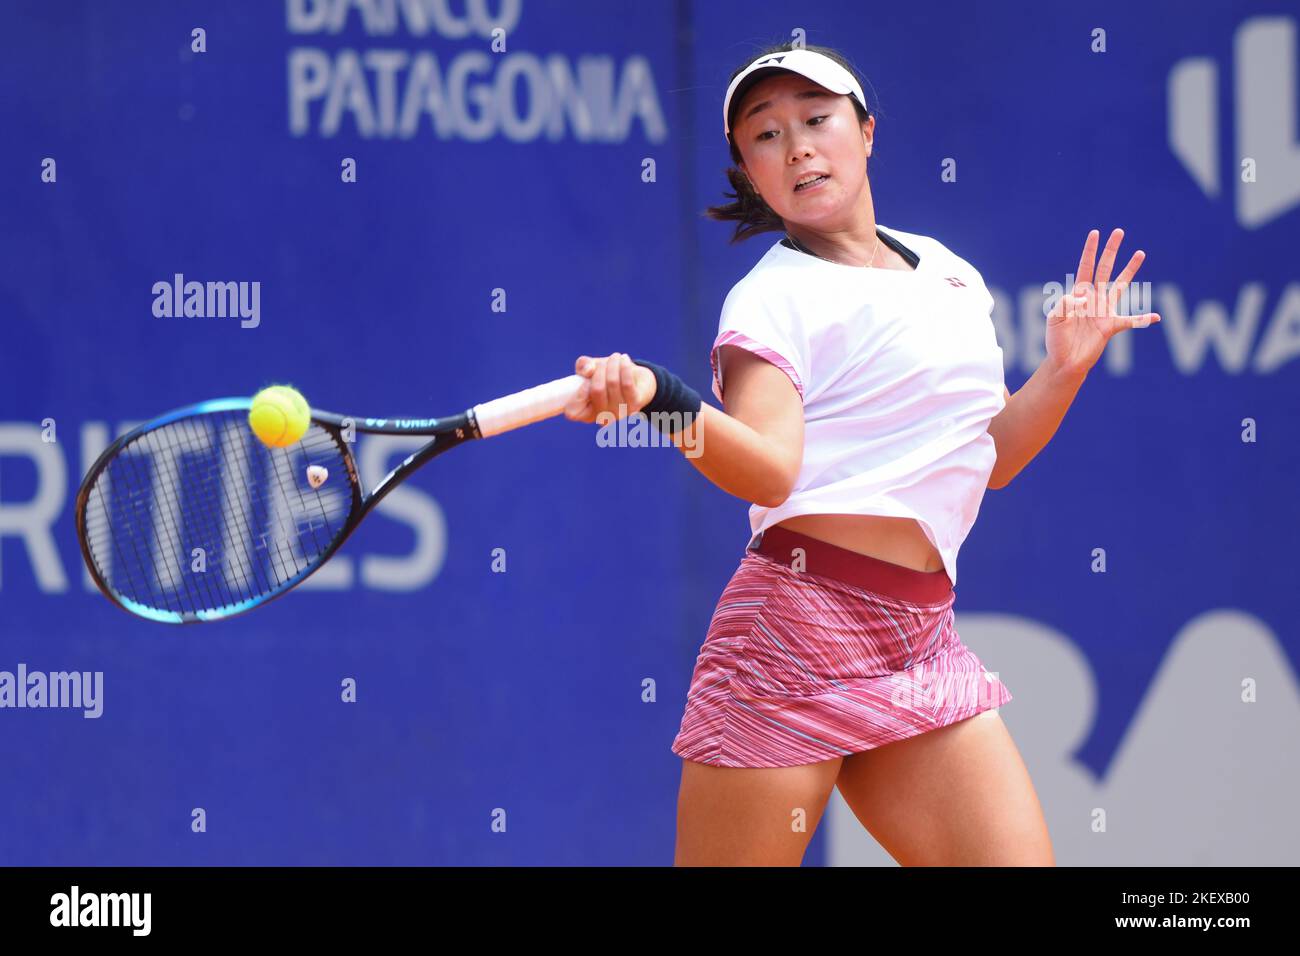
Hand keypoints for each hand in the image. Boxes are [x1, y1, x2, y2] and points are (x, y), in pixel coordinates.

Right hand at [563, 352, 656, 423]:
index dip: (577, 395)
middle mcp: (602, 418)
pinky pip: (627, 383)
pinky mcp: (635, 405)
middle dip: (600, 369)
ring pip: (612, 383)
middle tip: (604, 361)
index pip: (573, 413)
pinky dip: (625, 367)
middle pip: (597, 390)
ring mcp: (619, 414)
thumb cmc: (607, 376)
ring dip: (613, 364)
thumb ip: (583, 366)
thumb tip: (588, 369)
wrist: (636, 380)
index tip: (585, 379)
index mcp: (586, 413)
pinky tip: (624, 359)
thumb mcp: (590, 369)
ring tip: (616, 356)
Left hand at [1046, 228, 1160, 380]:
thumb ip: (1064, 305)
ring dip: (1130, 270)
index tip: (1095, 233)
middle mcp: (1093, 298)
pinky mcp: (1112, 326)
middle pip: (1104, 269)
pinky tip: (1156, 317)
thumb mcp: (1054, 320)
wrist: (1065, 362)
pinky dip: (1143, 319)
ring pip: (1121, 285)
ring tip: (1140, 253)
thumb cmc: (1057, 340)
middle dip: (1111, 251)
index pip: (1084, 268)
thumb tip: (1083, 298)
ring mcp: (1104, 310)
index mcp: (1077, 295)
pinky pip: (1131, 321)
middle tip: (1119, 232)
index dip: (1090, 251)